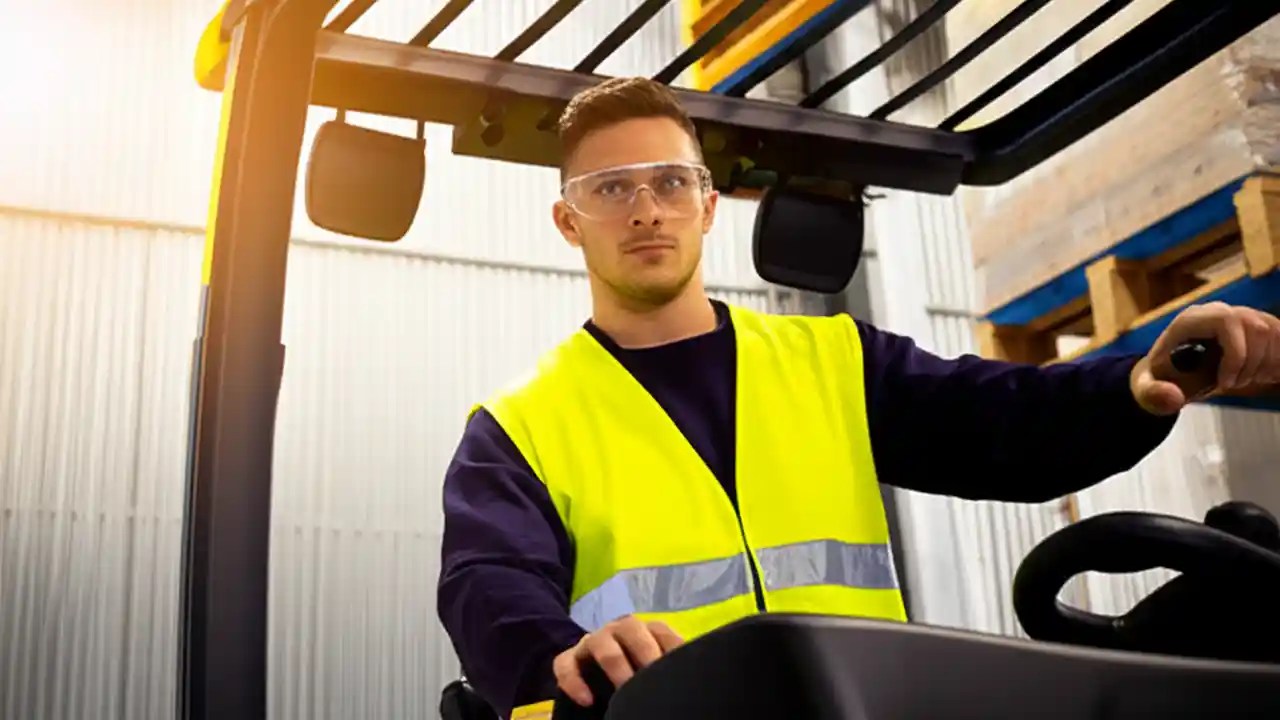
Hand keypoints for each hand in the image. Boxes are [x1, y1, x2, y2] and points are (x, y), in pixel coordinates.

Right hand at [552, 616, 682, 706]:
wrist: (594, 688)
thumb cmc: (634, 678)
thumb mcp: (653, 672)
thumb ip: (667, 672)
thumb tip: (692, 685)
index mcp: (644, 631)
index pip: (659, 630)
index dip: (671, 648)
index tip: (681, 671)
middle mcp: (618, 631)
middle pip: (630, 629)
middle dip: (644, 652)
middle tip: (654, 678)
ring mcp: (591, 643)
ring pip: (599, 642)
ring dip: (614, 663)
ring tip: (624, 690)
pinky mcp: (567, 659)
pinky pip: (565, 664)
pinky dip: (574, 681)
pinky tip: (586, 700)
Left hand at [1131, 302, 1279, 414]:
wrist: (1173, 371)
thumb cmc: (1161, 377)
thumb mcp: (1146, 388)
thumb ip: (1153, 394)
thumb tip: (1173, 399)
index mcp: (1192, 319)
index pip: (1226, 321)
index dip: (1234, 354)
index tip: (1225, 382)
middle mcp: (1221, 311)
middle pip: (1256, 329)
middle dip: (1249, 365)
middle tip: (1232, 385)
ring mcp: (1243, 316)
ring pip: (1272, 334)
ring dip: (1263, 366)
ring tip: (1241, 380)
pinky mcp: (1261, 326)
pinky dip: (1274, 362)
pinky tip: (1258, 375)